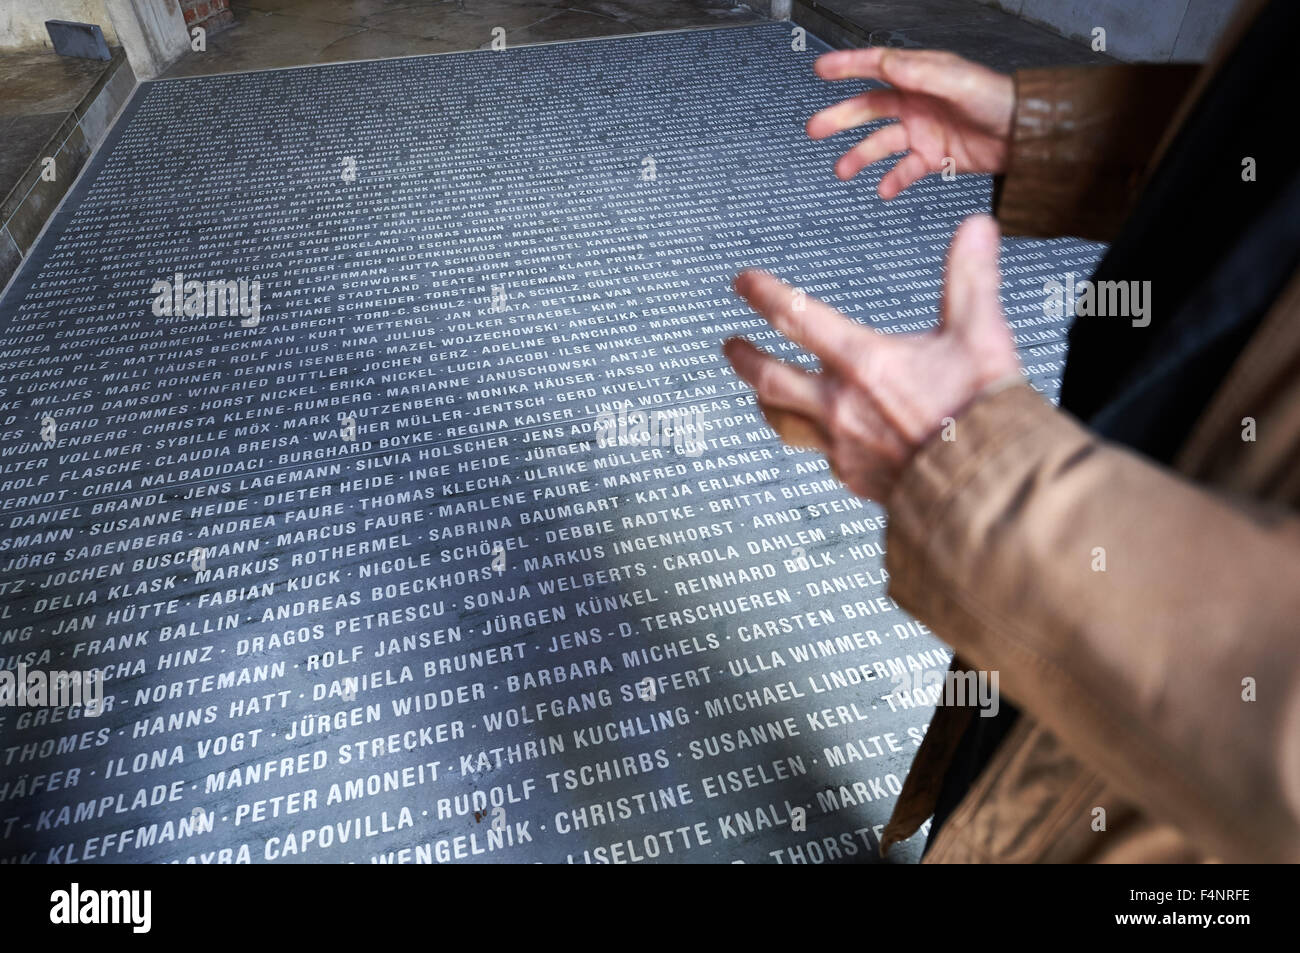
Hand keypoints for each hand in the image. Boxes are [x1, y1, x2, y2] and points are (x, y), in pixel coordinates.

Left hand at [723, 214, 1020, 501]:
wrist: (986, 487)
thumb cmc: (983, 413)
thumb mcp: (981, 335)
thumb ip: (970, 279)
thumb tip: (976, 227)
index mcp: (864, 362)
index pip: (795, 317)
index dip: (763, 294)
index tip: (743, 283)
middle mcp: (841, 405)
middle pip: (768, 377)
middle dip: (744, 357)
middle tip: (730, 345)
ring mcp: (841, 446)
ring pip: (782, 421)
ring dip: (765, 401)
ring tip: (758, 391)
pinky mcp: (854, 478)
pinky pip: (820, 454)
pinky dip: (813, 436)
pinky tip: (821, 433)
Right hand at [807, 48, 1014, 198]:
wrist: (1026, 136)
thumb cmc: (1001, 101)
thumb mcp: (959, 81)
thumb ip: (922, 73)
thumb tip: (889, 63)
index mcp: (921, 77)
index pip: (877, 66)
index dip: (848, 65)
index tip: (822, 68)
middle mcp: (918, 102)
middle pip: (870, 108)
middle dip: (842, 118)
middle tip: (817, 128)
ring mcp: (923, 130)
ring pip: (881, 143)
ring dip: (860, 156)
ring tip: (843, 170)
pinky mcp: (933, 156)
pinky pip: (905, 170)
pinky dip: (893, 181)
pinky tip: (884, 189)